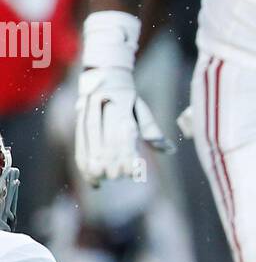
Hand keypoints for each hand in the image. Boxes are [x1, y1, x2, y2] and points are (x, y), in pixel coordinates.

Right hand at [75, 66, 172, 182]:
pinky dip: (85, 168)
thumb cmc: (128, 100)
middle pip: (107, 149)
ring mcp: (89, 122)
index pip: (125, 141)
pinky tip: (93, 181)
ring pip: (91, 151)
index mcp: (122, 114)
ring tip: (104, 180)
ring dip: (97, 170)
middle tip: (118, 176)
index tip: (133, 173)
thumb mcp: (142, 111)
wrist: (104, 79)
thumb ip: (153, 132)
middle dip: (113, 167)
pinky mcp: (79, 128)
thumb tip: (171, 150)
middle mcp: (104, 118)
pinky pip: (80, 151)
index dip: (128, 160)